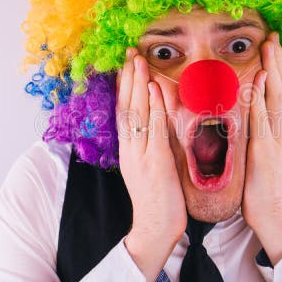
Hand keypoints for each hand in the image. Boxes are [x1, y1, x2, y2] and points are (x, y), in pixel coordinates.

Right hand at [116, 48, 186, 281]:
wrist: (154, 229)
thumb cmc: (158, 201)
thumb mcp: (151, 168)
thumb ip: (153, 145)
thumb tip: (158, 123)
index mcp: (129, 150)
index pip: (123, 111)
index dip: (124, 87)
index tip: (125, 65)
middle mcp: (130, 149)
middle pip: (125, 106)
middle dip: (128, 77)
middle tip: (129, 52)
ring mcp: (141, 154)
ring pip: (136, 112)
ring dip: (138, 84)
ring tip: (138, 60)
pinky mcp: (155, 162)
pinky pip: (153, 129)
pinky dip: (153, 106)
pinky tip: (154, 88)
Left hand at [241, 31, 281, 264]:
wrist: (274, 212)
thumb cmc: (268, 184)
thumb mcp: (273, 152)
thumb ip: (270, 130)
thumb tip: (262, 111)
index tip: (278, 47)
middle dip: (280, 61)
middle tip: (274, 36)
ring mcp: (277, 140)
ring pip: (278, 98)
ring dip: (274, 70)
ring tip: (270, 47)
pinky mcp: (264, 150)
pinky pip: (263, 118)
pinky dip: (262, 97)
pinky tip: (260, 79)